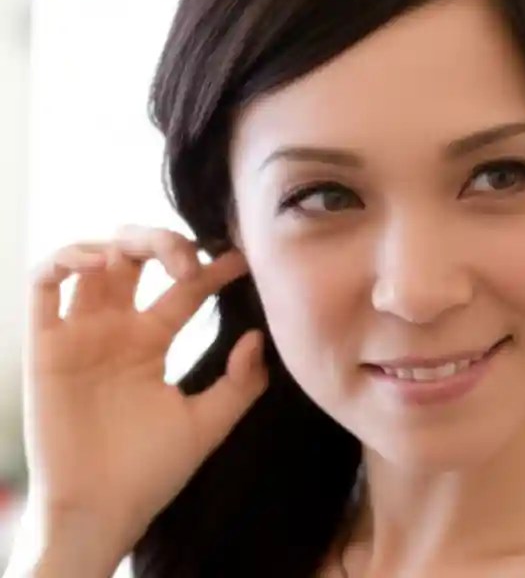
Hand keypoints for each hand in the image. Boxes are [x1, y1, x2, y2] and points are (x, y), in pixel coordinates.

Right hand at [20, 227, 267, 572]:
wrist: (102, 508)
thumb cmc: (152, 471)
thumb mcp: (209, 423)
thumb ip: (241, 383)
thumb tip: (256, 336)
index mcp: (151, 342)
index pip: (184, 287)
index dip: (212, 267)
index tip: (243, 260)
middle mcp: (115, 330)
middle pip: (134, 258)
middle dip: (163, 241)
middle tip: (192, 260)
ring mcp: (80, 334)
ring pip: (91, 260)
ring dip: (120, 242)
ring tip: (157, 259)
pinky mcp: (45, 345)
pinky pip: (42, 285)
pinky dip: (67, 258)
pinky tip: (100, 262)